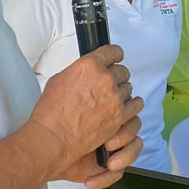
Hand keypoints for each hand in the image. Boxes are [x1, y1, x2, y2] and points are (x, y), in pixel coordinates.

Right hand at [28, 44, 142, 178]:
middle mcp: (105, 79)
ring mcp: (114, 98)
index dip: (115, 55)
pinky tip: (127, 104)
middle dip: (116, 76)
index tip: (116, 57)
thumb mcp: (60, 79)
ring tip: (113, 97)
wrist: (55, 136)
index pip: (112, 52)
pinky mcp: (120, 115)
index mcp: (90, 66)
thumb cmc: (52, 112)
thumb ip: (80, 71)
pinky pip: (135, 105)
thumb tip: (88, 72)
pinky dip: (131, 104)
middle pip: (122, 71)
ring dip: (121, 91)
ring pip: (128, 87)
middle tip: (109, 82)